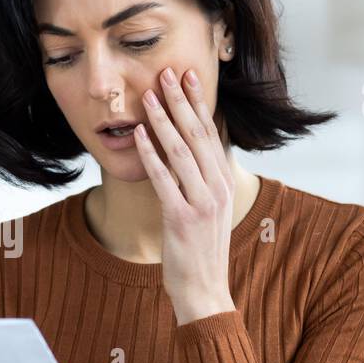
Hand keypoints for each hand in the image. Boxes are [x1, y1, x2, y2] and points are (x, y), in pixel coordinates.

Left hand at [133, 65, 236, 325]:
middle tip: (166, 73)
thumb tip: (194, 149)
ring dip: (163, 120)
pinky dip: (150, 154)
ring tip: (147, 95)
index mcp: (225, 183)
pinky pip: (163, 179)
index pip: (212, 133)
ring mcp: (202, 203)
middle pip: (198, 135)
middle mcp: (218, 188)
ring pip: (181, 152)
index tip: (188, 76)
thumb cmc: (202, 249)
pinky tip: (138, 136)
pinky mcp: (181, 218)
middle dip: (181, 101)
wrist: (205, 289)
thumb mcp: (211, 208)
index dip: (199, 103)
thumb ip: (204, 178)